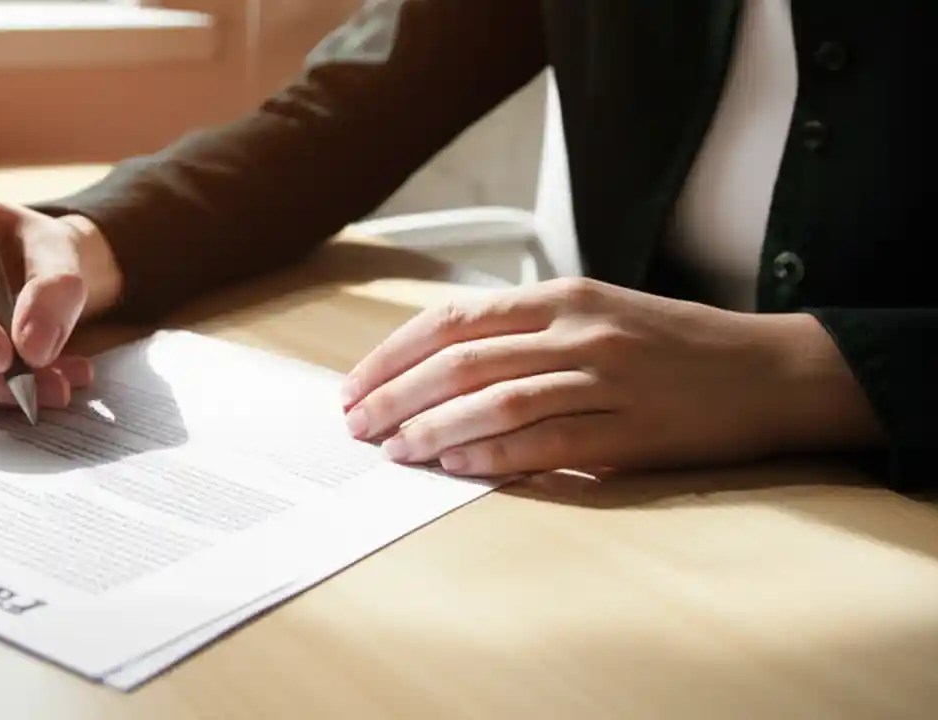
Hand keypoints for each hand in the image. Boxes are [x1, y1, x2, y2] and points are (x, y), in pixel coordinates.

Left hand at [342, 278, 883, 476]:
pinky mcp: (629, 430)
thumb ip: (526, 331)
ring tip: (395, 451)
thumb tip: (441, 364)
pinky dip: (493, 456)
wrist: (769, 371)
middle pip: (460, 361)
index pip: (453, 320)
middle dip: (395, 395)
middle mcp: (577, 330)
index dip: (393, 354)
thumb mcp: (598, 312)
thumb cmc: (674, 345)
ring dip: (433, 429)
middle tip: (357, 424)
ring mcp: (605, 379)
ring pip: (495, 401)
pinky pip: (545, 443)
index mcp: (561, 296)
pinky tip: (456, 467)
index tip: (355, 384)